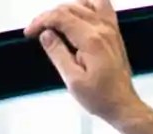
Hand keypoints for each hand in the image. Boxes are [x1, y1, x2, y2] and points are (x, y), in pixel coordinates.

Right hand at [25, 0, 146, 126]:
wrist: (122, 104)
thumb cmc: (102, 97)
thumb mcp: (73, 80)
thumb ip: (58, 53)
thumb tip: (46, 35)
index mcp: (92, 40)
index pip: (61, 17)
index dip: (41, 21)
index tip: (30, 32)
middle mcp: (103, 30)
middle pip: (70, 7)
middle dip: (49, 16)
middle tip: (37, 30)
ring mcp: (111, 29)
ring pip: (85, 3)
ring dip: (66, 9)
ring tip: (54, 23)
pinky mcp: (114, 33)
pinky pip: (102, 6)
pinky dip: (86, 6)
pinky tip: (77, 15)